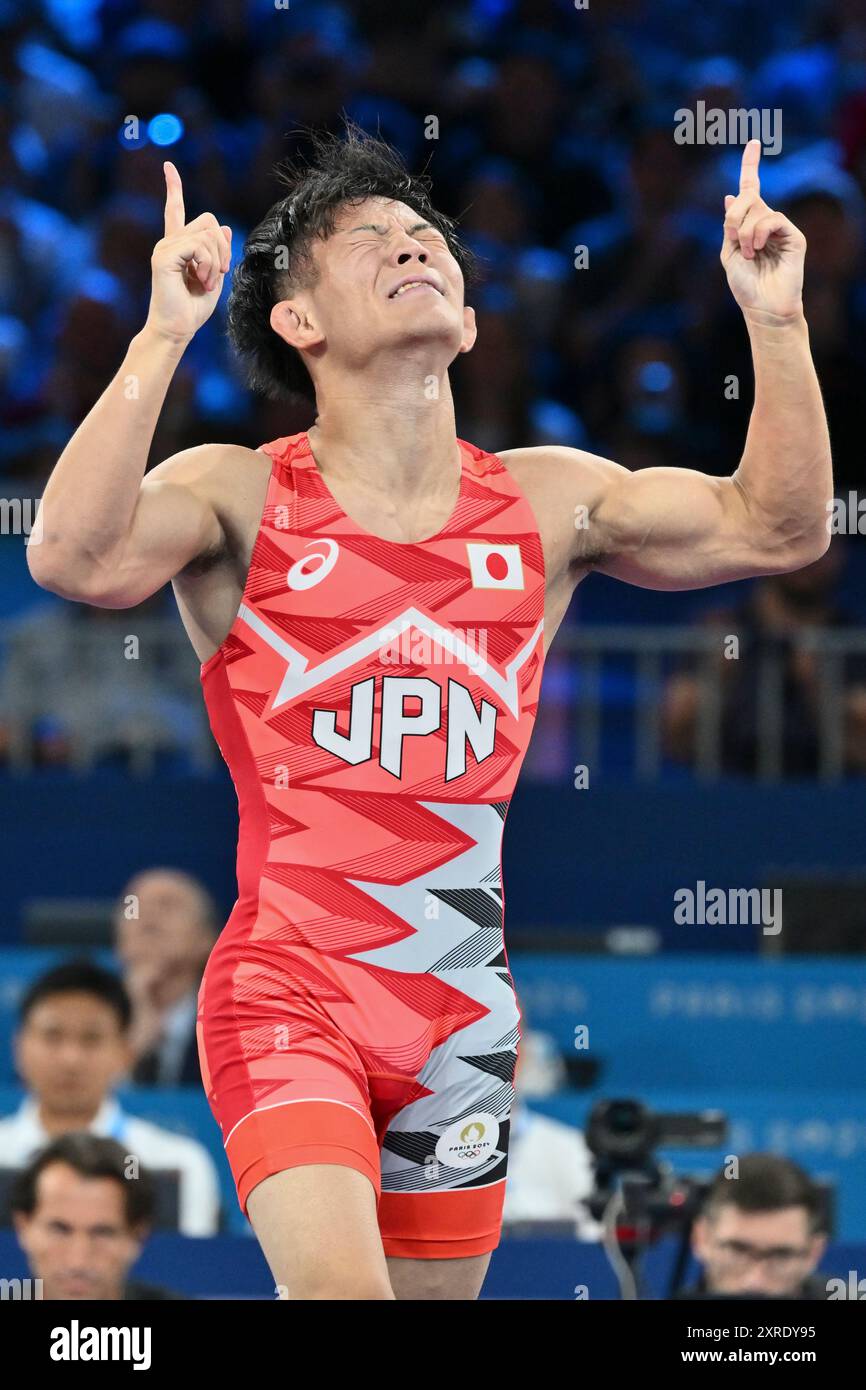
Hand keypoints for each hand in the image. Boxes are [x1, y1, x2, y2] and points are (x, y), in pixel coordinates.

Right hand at [144, 161, 231, 346]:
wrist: (177, 330)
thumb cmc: (193, 309)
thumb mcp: (214, 277)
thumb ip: (218, 252)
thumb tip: (224, 227)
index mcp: (178, 246)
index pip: (175, 210)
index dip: (173, 188)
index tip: (168, 167)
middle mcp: (169, 242)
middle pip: (209, 221)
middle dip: (223, 247)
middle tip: (219, 273)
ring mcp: (165, 247)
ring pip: (207, 235)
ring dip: (216, 261)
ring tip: (206, 282)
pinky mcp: (164, 256)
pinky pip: (199, 246)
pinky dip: (208, 265)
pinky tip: (201, 281)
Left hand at [720, 139, 806, 320]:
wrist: (763, 307)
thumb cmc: (745, 286)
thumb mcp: (728, 254)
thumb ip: (729, 226)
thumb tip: (729, 195)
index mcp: (749, 225)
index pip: (750, 189)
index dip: (750, 165)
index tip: (752, 142)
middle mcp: (766, 222)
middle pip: (746, 198)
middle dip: (734, 217)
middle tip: (735, 241)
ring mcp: (781, 228)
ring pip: (757, 209)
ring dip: (745, 232)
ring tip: (750, 254)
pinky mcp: (793, 235)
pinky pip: (772, 219)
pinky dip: (759, 233)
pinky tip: (759, 249)